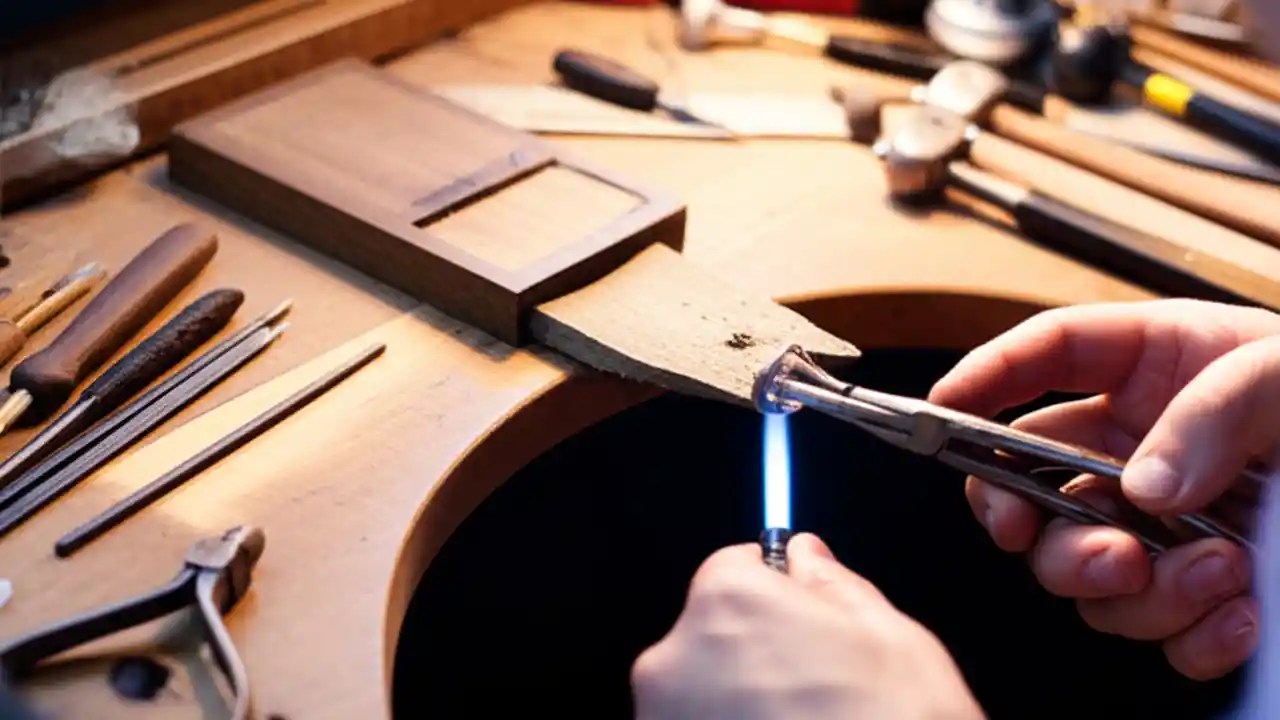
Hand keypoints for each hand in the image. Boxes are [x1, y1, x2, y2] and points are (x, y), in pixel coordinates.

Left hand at [631, 533, 983, 719]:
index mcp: (728, 603)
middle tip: (815, 688)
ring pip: (700, 690)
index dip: (775, 590)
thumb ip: (833, 586)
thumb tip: (806, 555)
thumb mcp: (891, 640)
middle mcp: (675, 660)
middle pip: (711, 632)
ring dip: (739, 701)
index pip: (734, 567)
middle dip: (755, 650)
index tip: (800, 615)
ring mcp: (662, 719)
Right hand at [929, 299, 1279, 679]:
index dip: (986, 377)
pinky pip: (1158, 629)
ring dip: (1128, 590)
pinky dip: (1187, 635)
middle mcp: (1147, 445)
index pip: (1047, 357)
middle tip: (1097, 550)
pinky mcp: (1206, 586)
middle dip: (1044, 529)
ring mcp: (1171, 522)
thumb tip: (1142, 490)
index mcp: (1161, 366)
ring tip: (1211, 576)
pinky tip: (1238, 613)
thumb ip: (1216, 414)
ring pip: (1087, 570)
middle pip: (1038, 484)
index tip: (943, 409)